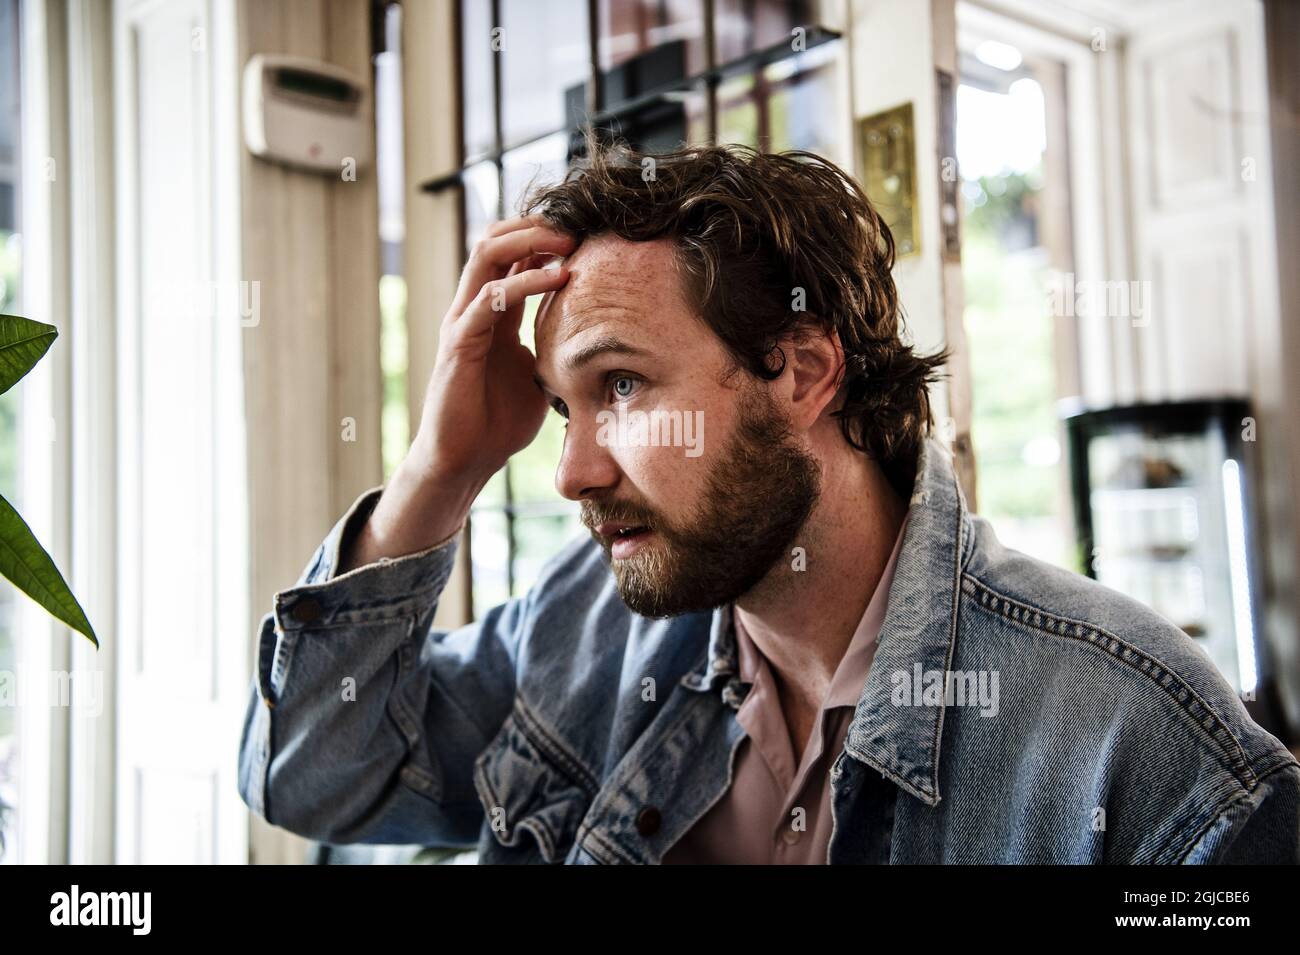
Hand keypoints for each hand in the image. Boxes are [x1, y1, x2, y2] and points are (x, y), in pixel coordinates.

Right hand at [340, 214, 574, 569]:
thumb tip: (603, 344)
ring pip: (487, 256)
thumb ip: (557, 350)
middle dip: (536, 225)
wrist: (465, 461)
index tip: (586, 232)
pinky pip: (490, 299)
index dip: (543, 236)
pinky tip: (559, 278)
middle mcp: (473, 308)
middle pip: (495, 240)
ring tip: (569, 239)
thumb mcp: (541, 376)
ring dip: (529, 240)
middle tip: (577, 223)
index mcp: (493, 313)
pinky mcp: (459, 343)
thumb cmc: (499, 422)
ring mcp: (463, 322)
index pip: (511, 254)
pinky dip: (525, 282)